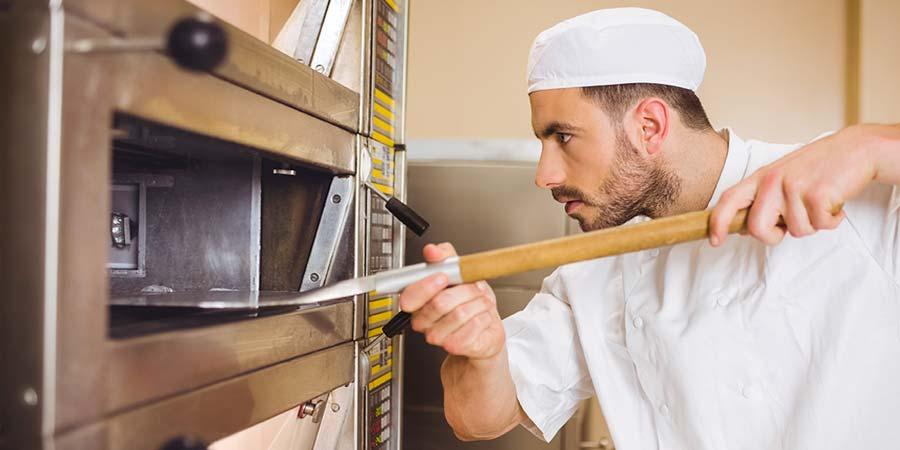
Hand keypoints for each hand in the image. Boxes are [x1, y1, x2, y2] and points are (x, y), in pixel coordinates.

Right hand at [398, 243, 505, 359]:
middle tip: (474, 289)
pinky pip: (475, 324)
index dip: (426, 286)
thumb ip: (445, 257)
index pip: (409, 296)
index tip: (443, 277)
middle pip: (440, 302)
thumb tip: (432, 250)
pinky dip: (486, 316)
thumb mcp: (459, 273)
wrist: (486, 328)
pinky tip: (483, 317)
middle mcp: (423, 321)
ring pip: (461, 313)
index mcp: (417, 302)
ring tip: (481, 303)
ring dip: (479, 302)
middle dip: (465, 291)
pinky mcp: (455, 346)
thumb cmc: (469, 302)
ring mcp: (437, 337)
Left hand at [709, 126, 878, 245]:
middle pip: (756, 228)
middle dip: (773, 236)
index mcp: (761, 177)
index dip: (717, 223)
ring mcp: (794, 186)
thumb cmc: (818, 167)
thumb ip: (763, 200)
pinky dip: (832, 221)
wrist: (856, 148)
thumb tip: (745, 230)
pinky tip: (834, 201)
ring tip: (819, 202)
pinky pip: (820, 226)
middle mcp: (772, 181)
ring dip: (812, 224)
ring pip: (796, 231)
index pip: (729, 200)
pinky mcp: (817, 194)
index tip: (714, 241)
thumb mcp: (783, 178)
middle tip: (789, 226)